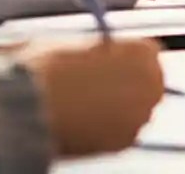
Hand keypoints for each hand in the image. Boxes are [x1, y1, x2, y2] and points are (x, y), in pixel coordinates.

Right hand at [18, 39, 163, 155]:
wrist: (33, 106)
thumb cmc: (51, 68)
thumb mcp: (76, 42)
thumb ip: (98, 48)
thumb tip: (97, 50)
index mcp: (144, 53)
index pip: (147, 52)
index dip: (126, 56)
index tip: (112, 60)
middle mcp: (152, 85)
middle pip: (147, 81)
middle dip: (127, 82)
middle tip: (101, 83)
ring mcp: (141, 116)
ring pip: (135, 108)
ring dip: (118, 106)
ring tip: (87, 103)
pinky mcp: (126, 142)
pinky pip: (122, 131)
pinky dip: (108, 127)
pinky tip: (85, 120)